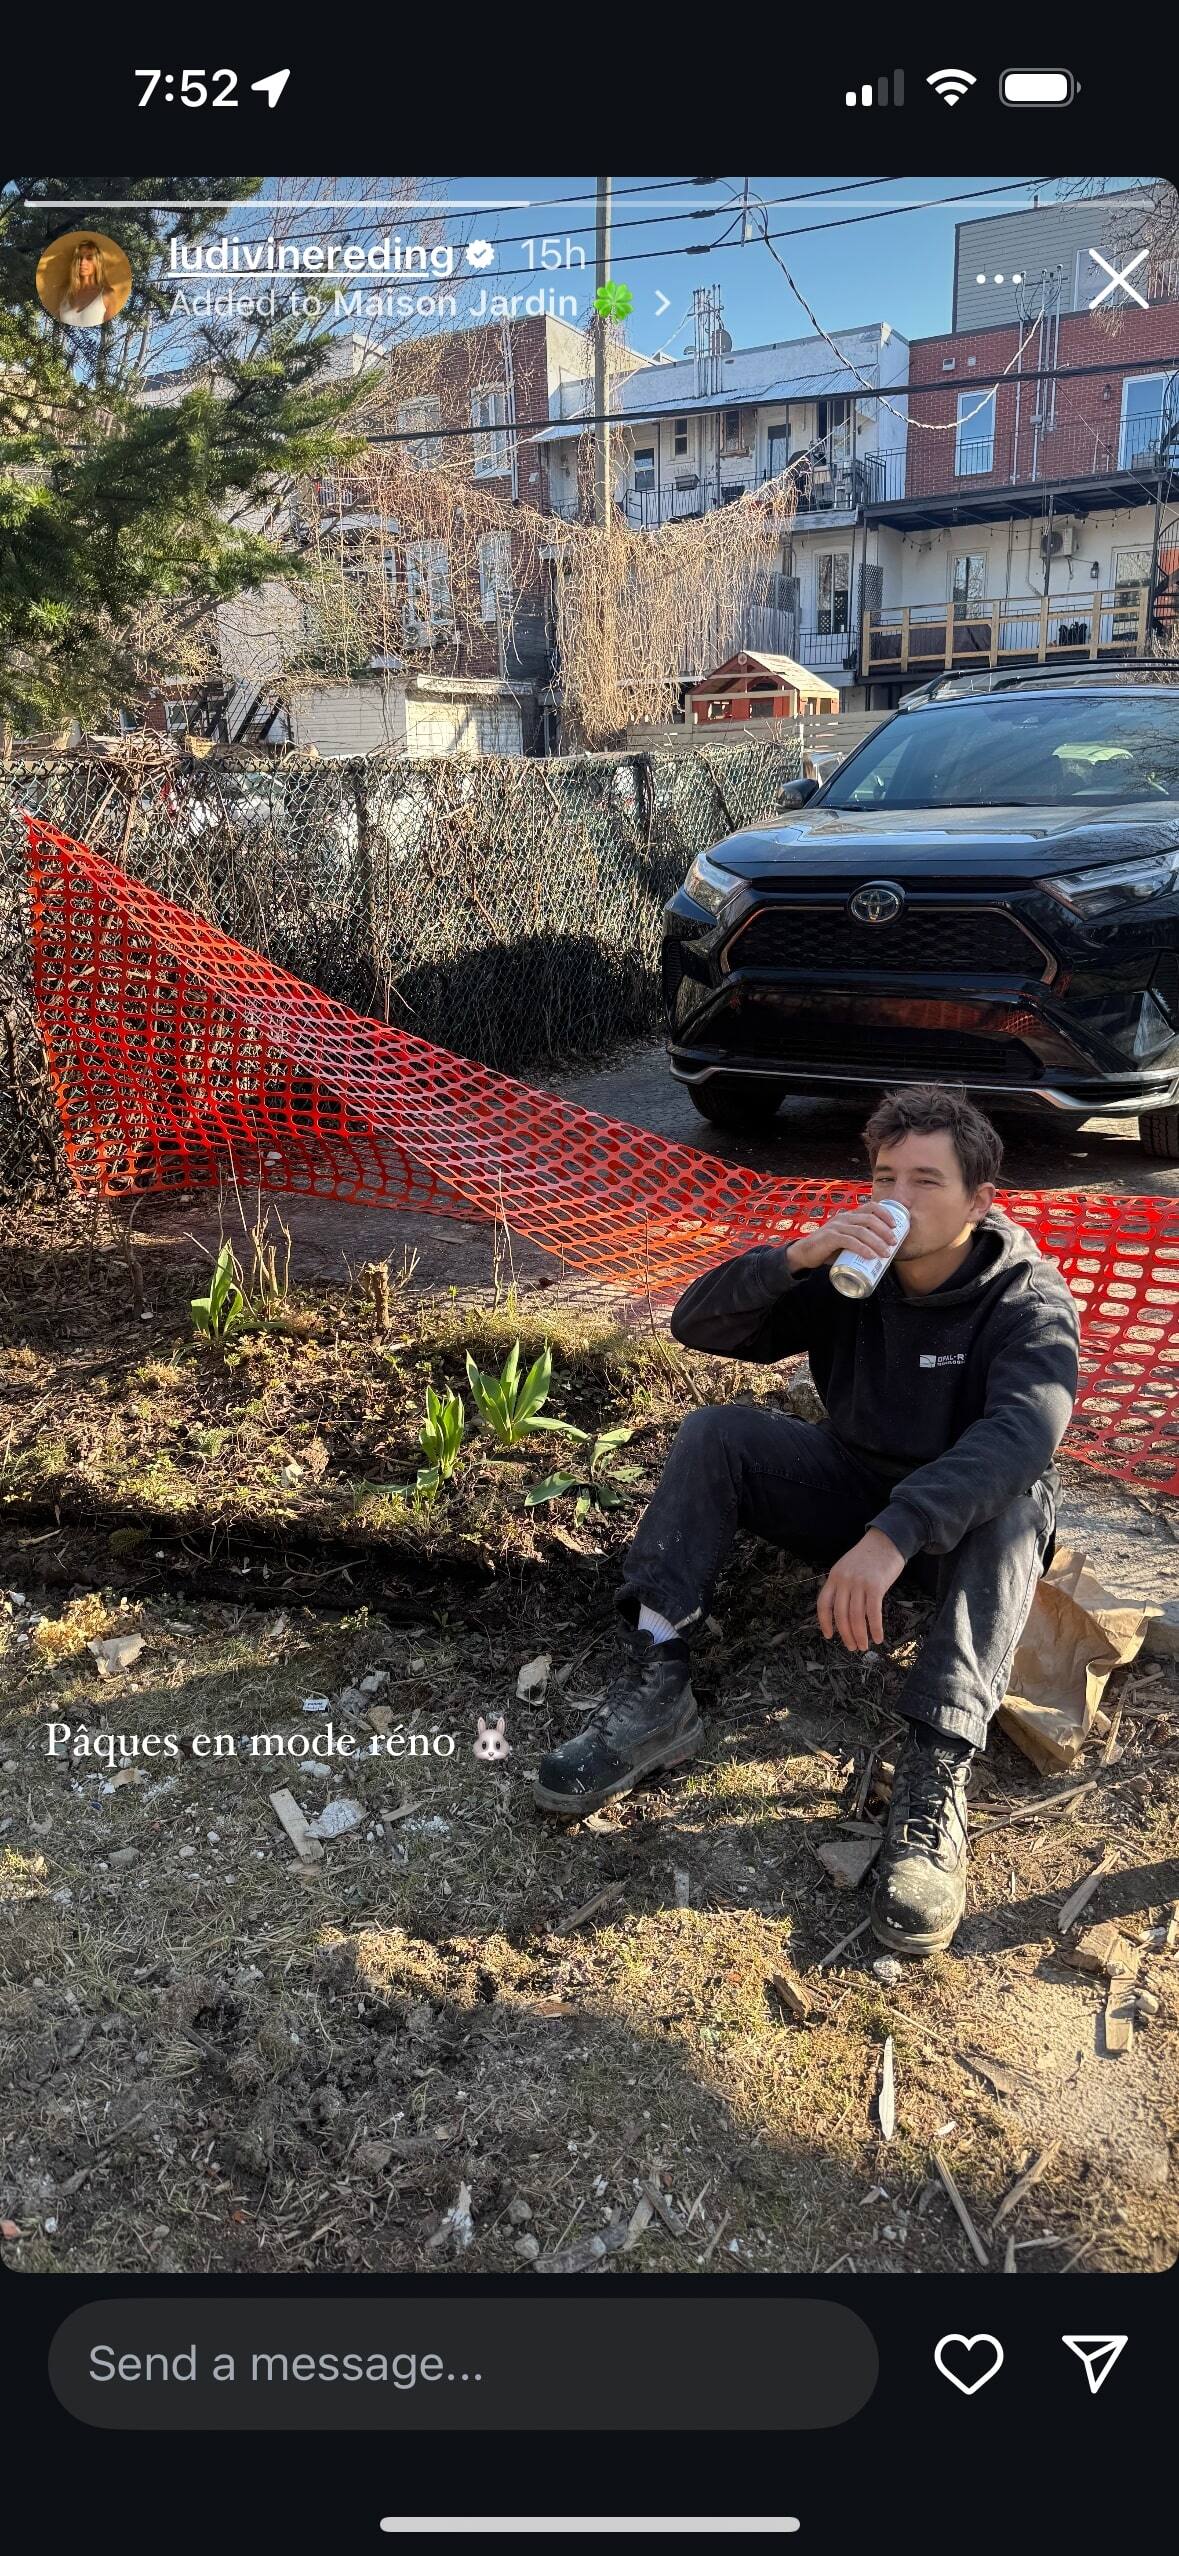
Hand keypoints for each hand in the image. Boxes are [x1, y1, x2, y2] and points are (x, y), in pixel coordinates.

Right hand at [785, 1199, 901, 1275]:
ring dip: (877, 1242)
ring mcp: (836, 1227)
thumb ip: (859, 1241)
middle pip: (869, 1219)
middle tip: (893, 1242)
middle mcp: (844, 1217)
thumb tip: (882, 1251)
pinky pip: (849, 1241)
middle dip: (885, 1230)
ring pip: (862, 1231)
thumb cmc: (828, 1248)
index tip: (895, 1225)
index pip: (871, 1206)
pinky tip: (871, 1256)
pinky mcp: (830, 1238)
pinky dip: (862, 1249)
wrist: (805, 1253)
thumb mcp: (846, 1240)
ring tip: (886, 1253)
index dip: (886, 1213)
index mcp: (849, 1215)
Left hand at [817, 1528, 905, 1652]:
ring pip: (856, 1617)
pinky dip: (875, 1628)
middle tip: (852, 1647)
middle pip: (840, 1615)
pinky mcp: (875, 1586)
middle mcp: (844, 1581)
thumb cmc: (869, 1556)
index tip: (829, 1636)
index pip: (824, 1604)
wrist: (888, 1540)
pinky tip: (878, 1637)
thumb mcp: (848, 1567)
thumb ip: (843, 1586)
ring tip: (864, 1646)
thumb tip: (844, 1612)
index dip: (825, 1622)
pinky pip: (872, 1613)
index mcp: (834, 1576)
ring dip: (860, 1635)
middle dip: (845, 1635)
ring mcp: (859, 1583)